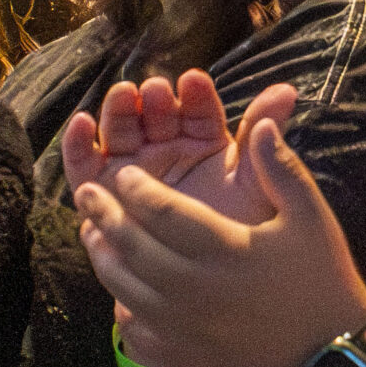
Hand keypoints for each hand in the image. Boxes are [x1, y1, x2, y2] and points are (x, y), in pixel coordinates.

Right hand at [63, 71, 298, 226]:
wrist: (217, 284)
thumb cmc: (242, 230)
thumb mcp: (256, 181)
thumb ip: (265, 136)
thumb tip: (287, 90)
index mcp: (204, 144)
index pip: (198, 113)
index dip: (195, 97)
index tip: (195, 82)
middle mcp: (166, 152)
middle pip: (153, 118)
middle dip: (153, 101)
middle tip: (156, 90)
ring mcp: (132, 171)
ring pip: (120, 135)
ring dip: (118, 113)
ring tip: (123, 95)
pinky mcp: (103, 194)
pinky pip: (85, 168)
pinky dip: (78, 145)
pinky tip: (82, 124)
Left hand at [76, 119, 365, 366]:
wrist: (331, 366)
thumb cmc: (324, 285)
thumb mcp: (312, 218)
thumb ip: (282, 168)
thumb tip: (260, 124)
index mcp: (222, 248)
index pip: (159, 209)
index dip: (135, 188)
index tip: (124, 174)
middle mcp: (190, 287)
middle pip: (129, 244)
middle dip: (102, 214)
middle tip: (87, 195)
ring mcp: (179, 327)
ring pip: (121, 286)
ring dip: (102, 256)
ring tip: (92, 235)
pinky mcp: (178, 359)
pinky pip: (131, 332)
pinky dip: (121, 309)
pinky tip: (123, 295)